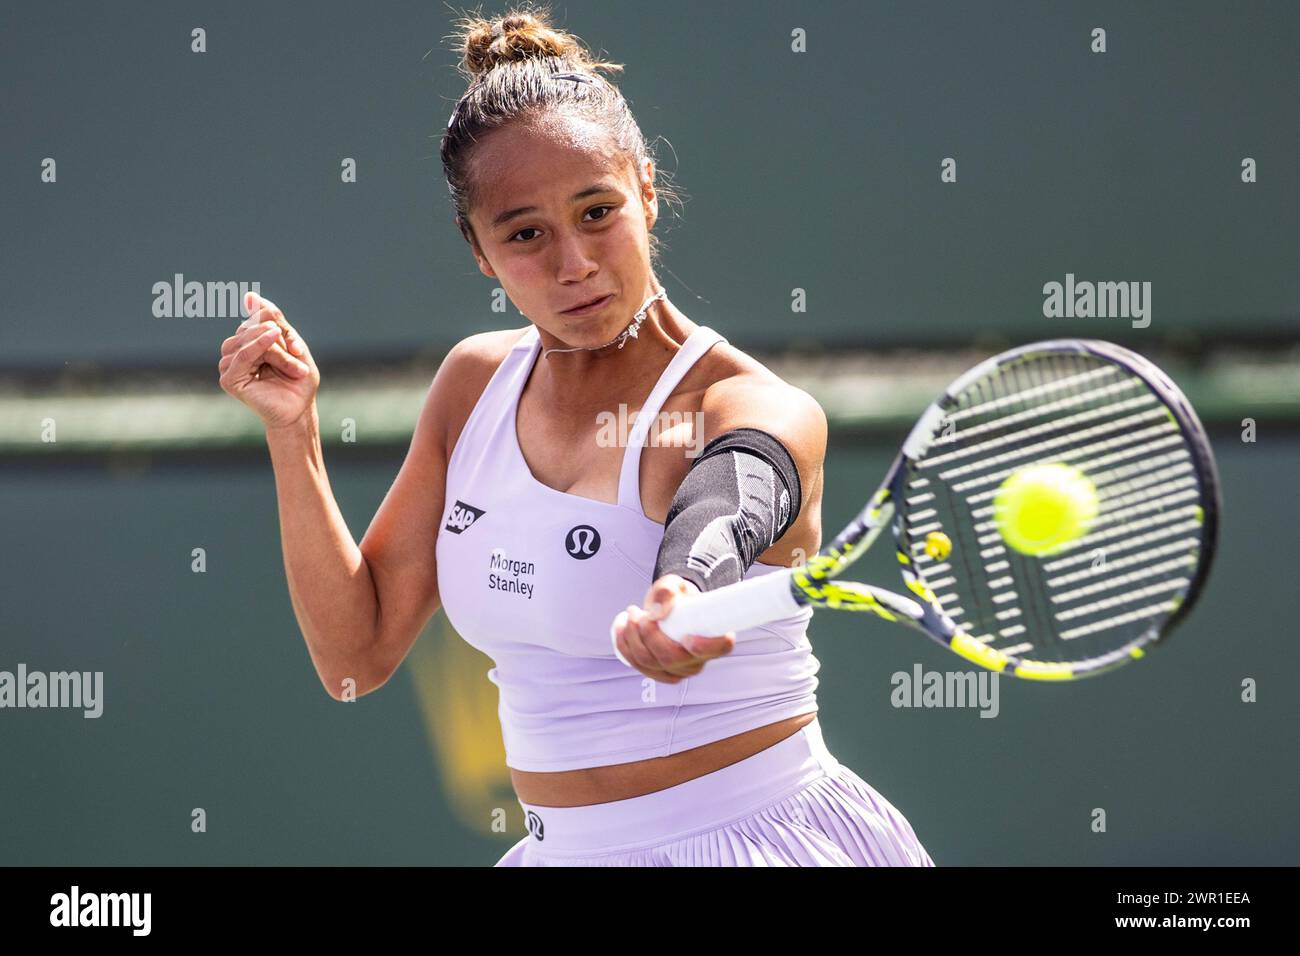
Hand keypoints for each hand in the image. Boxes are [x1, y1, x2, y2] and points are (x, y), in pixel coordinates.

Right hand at [218, 291, 318, 430]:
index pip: (258, 318)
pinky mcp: (228, 379)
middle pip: (252, 328)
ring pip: (248, 340)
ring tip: (295, 369)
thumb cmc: (298, 379)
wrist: (300, 410)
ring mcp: (229, 365)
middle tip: (298, 357)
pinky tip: (273, 344)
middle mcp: (234, 351)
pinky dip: (258, 347)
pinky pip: (242, 354)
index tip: (296, 346)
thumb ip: (272, 318)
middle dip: (279, 340)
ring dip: (276, 352)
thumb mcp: (291, 343)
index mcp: (248, 341)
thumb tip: (250, 295)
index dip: (277, 325)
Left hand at [612, 574, 735, 682]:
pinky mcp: (659, 673)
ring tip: (630, 614)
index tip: (689, 638)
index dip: (706, 648)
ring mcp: (678, 671)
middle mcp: (699, 660)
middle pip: (672, 659)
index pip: (720, 648)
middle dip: (649, 636)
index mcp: (716, 636)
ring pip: (650, 663)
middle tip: (639, 613)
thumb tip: (657, 614)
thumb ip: (667, 591)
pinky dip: (625, 647)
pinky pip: (638, 666)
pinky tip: (622, 628)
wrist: (672, 608)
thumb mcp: (674, 585)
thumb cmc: (678, 597)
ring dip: (633, 638)